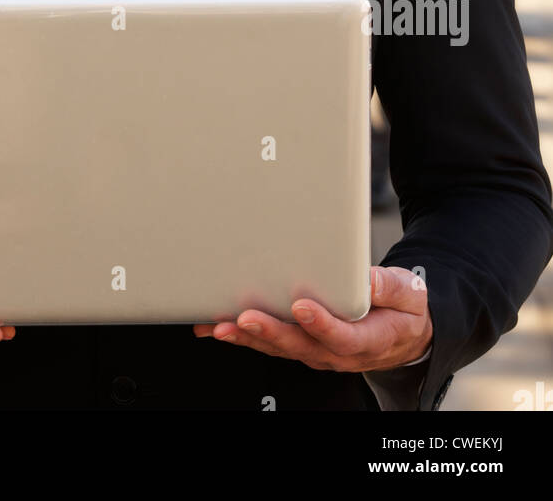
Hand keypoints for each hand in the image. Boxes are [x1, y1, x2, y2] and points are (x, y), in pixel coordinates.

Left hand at [193, 265, 431, 371]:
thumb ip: (387, 287)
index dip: (320, 323)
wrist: (404, 332)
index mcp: (368, 339)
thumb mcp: (408, 293)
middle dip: (270, 332)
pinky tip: (221, 326)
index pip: (342, 336)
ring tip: (220, 325)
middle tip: (245, 317)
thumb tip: (365, 278)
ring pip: (280, 347)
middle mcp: (338, 351)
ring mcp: (318, 351)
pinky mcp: (303, 344)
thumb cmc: (402, 310)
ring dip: (248, 337)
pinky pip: (272, 343)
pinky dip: (245, 335)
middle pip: (301, 345)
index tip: (301, 306)